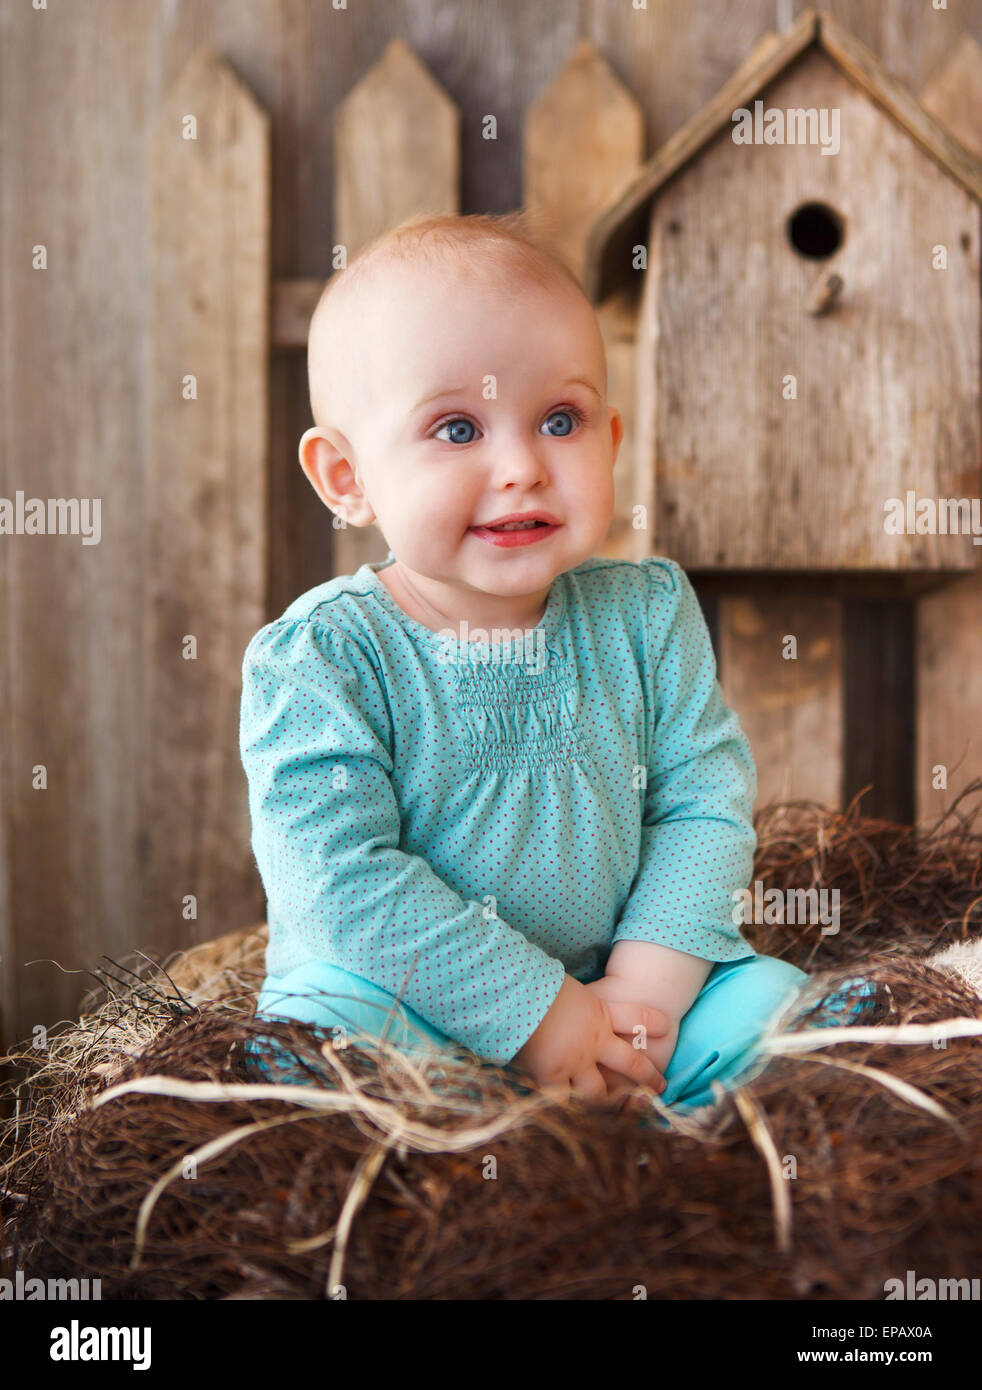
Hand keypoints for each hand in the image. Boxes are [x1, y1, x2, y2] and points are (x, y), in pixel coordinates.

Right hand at [511, 974, 669, 1102]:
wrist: (518, 998)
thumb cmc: (537, 984)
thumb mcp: (567, 987)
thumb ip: (575, 1002)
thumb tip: (564, 1002)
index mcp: (599, 1013)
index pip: (636, 1018)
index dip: (652, 1022)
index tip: (667, 1025)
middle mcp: (595, 1042)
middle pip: (631, 1063)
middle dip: (646, 1076)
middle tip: (659, 1086)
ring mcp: (576, 1064)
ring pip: (600, 1093)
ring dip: (609, 1104)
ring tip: (616, 1116)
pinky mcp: (553, 1079)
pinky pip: (566, 1102)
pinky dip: (570, 1111)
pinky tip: (575, 1121)